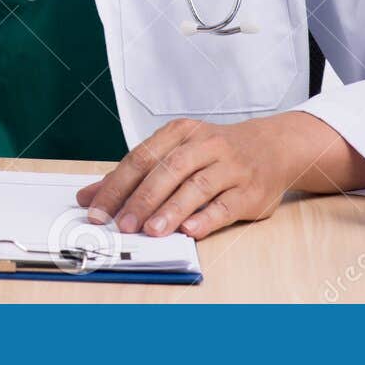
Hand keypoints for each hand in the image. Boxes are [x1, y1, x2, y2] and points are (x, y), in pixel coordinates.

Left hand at [74, 116, 300, 239]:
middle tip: (123, 224)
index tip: (96, 210)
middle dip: (142, 198)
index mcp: (180, 133)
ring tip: (151, 230)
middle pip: (168, 170)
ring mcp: (230, 167)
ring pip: (197, 186)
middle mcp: (206, 145)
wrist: (273, 147)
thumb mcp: (176, 151)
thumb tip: (90, 197)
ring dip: (172, 209)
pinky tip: (190, 231)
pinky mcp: (250, 190)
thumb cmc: (215, 153)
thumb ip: (135, 174)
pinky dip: (207, 218)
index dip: (116, 185)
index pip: (141, 157)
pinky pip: (226, 205)